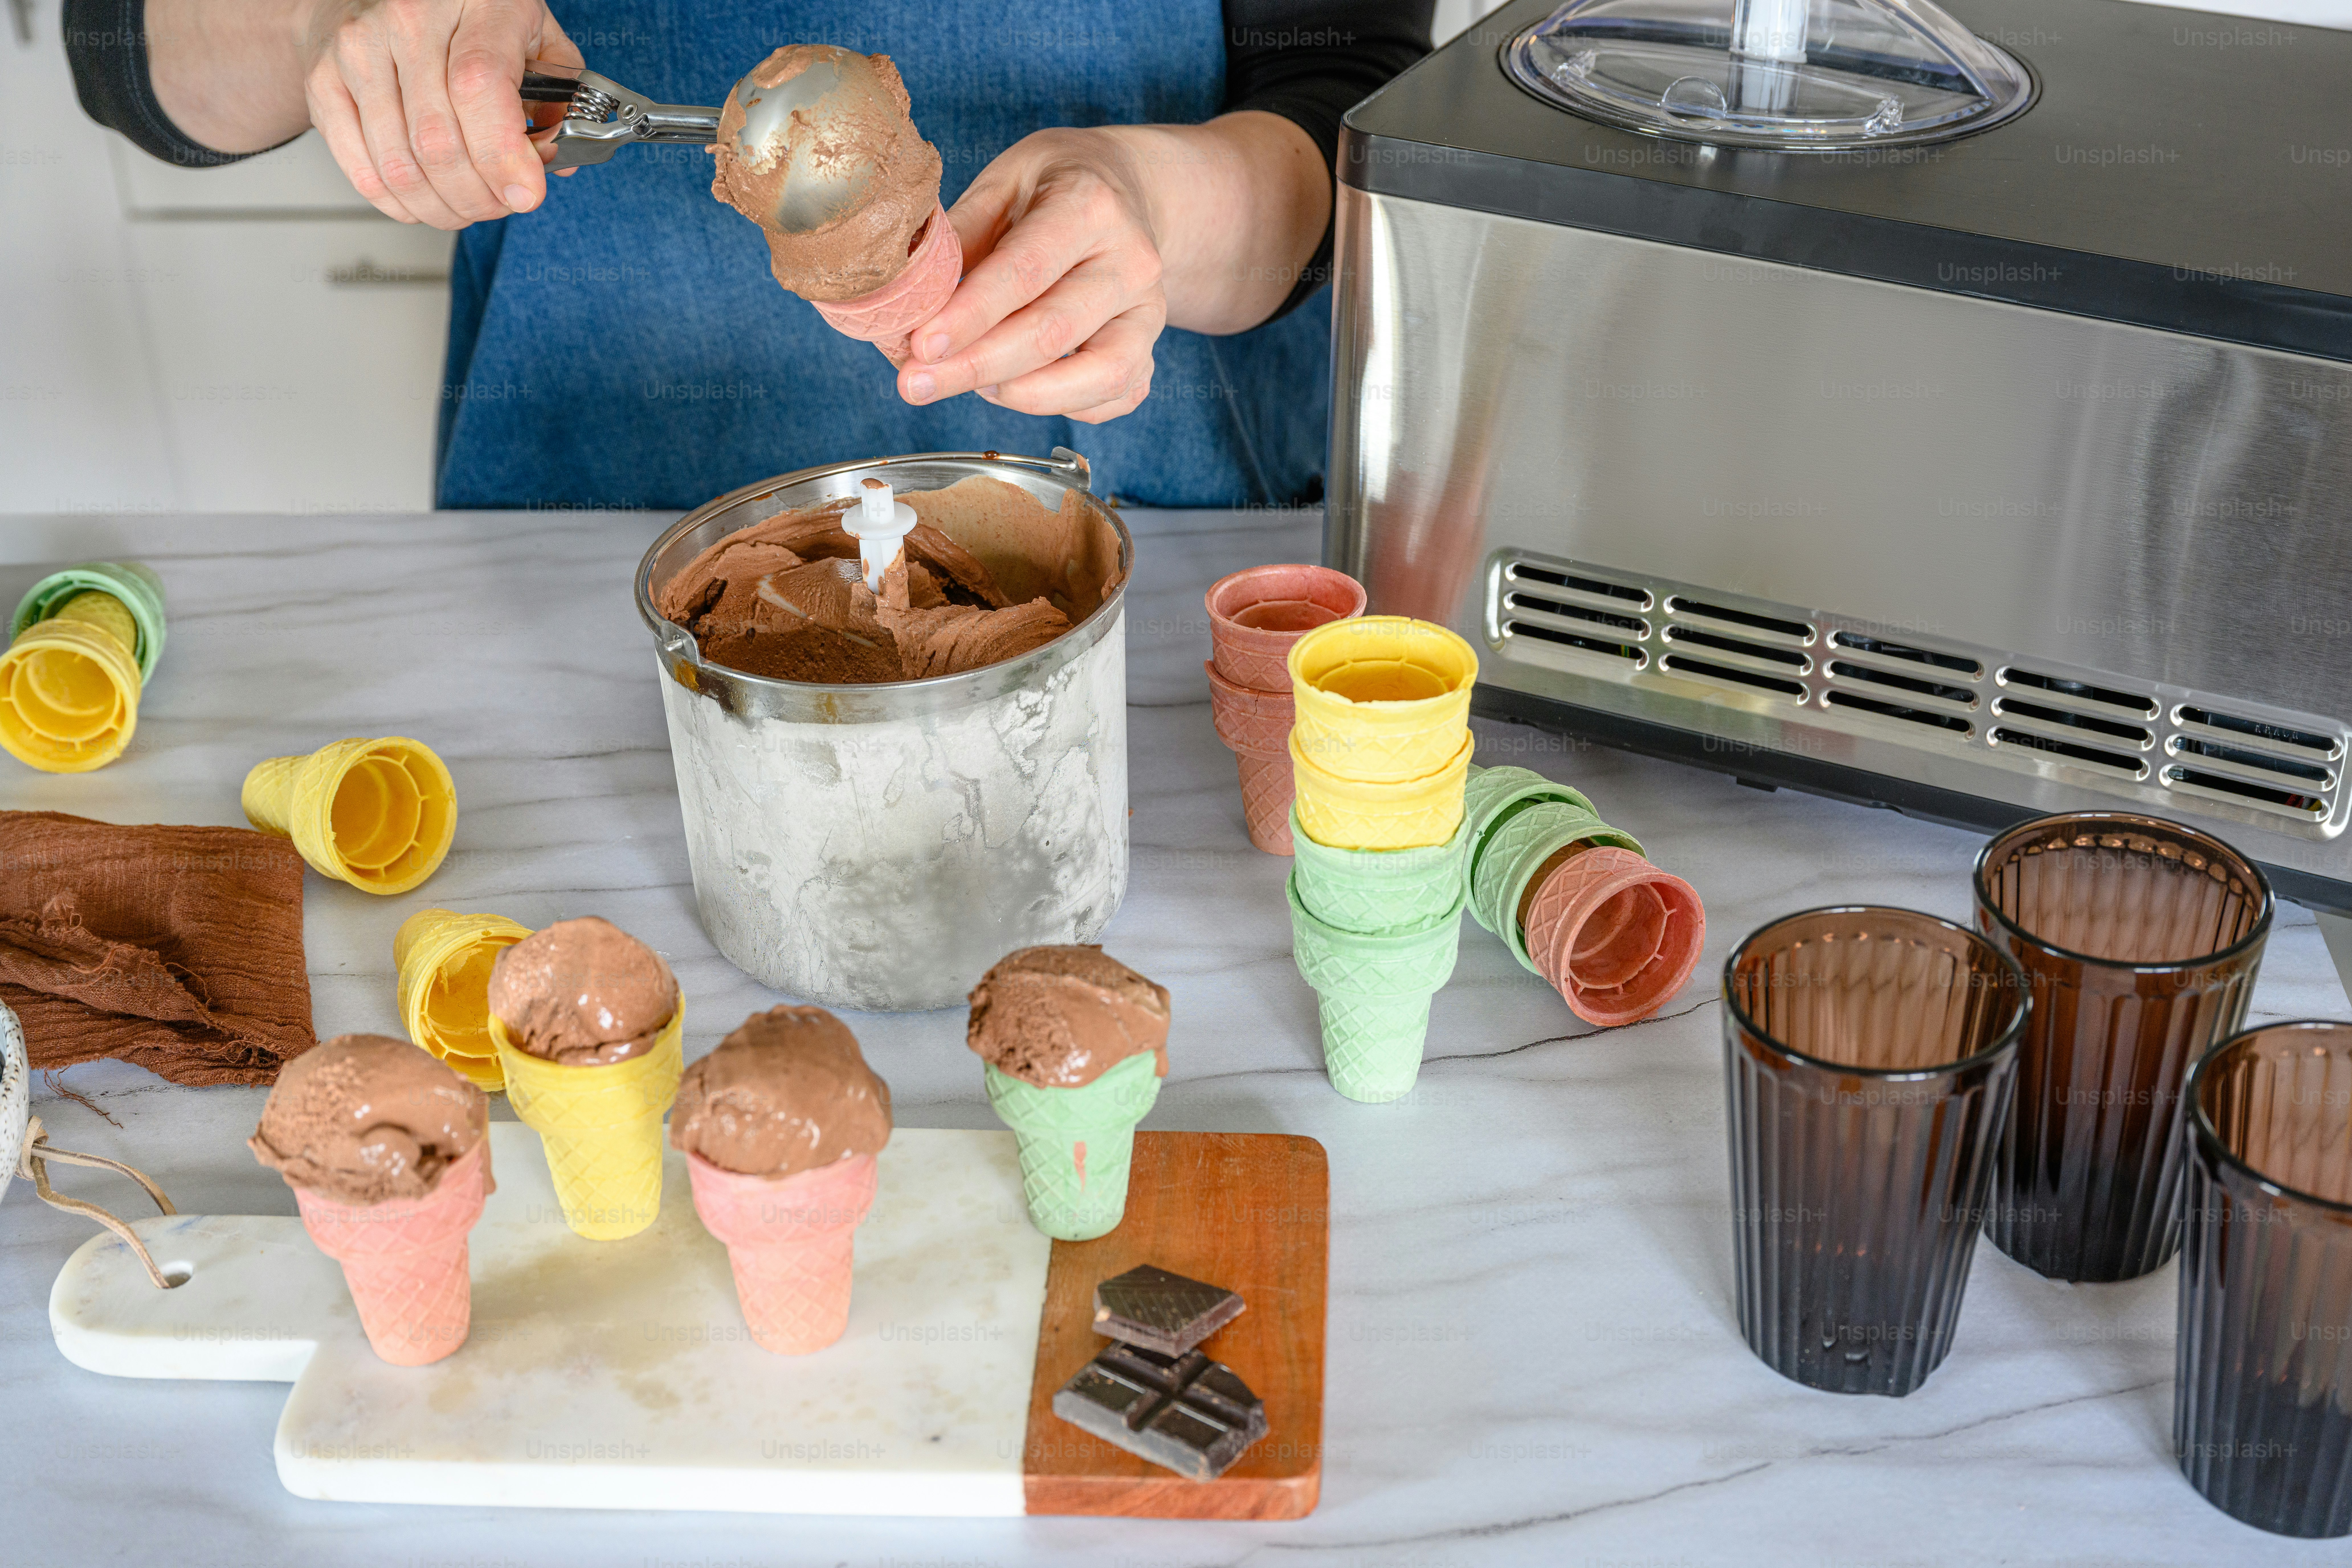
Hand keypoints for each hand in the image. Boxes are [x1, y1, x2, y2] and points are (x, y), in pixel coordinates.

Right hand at [299, 0, 582, 227]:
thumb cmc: (463, 15)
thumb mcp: (530, 33)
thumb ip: (559, 92)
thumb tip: (556, 160)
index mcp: (474, 4)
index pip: (479, 88)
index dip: (503, 156)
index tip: (526, 193)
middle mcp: (407, 20)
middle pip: (438, 141)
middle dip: (478, 196)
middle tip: (500, 204)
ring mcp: (358, 51)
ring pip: (399, 165)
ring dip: (443, 207)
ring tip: (467, 206)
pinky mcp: (323, 82)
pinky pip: (361, 169)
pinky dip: (400, 203)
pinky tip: (426, 201)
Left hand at [897, 128, 1167, 423]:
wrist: (1124, 189)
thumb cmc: (1052, 187)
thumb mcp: (1001, 184)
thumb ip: (960, 238)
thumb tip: (907, 301)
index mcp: (1088, 206)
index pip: (1025, 271)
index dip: (970, 316)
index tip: (921, 346)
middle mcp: (1131, 261)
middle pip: (1052, 331)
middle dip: (977, 366)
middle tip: (917, 383)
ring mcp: (1149, 310)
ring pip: (1097, 376)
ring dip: (1022, 394)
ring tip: (970, 383)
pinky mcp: (1151, 346)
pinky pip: (1116, 397)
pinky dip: (1065, 407)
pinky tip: (1019, 389)